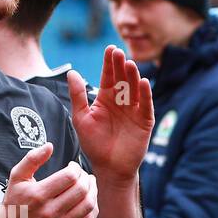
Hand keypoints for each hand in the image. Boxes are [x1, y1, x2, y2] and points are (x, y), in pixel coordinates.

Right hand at [0, 144, 97, 217]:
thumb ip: (32, 158)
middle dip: (86, 178)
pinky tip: (88, 201)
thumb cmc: (14, 201)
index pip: (70, 176)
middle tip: (84, 175)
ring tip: (89, 185)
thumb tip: (50, 145)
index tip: (72, 166)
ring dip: (93, 192)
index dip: (76, 168)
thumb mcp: (17, 176)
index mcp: (38, 194)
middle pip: (81, 190)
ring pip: (88, 205)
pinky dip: (92, 209)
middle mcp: (49, 212)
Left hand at [70, 45, 154, 183]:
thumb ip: (78, 96)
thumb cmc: (94, 144)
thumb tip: (71, 72)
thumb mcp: (81, 118)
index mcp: (105, 98)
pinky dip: (146, 94)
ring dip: (133, 76)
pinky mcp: (145, 121)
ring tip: (130, 64)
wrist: (109, 168)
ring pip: (135, 89)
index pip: (108, 76)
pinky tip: (144, 82)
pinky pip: (146, 105)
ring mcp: (134, 109)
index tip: (109, 49)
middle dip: (120, 66)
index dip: (109, 63)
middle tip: (118, 53)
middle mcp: (121, 101)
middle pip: (122, 79)